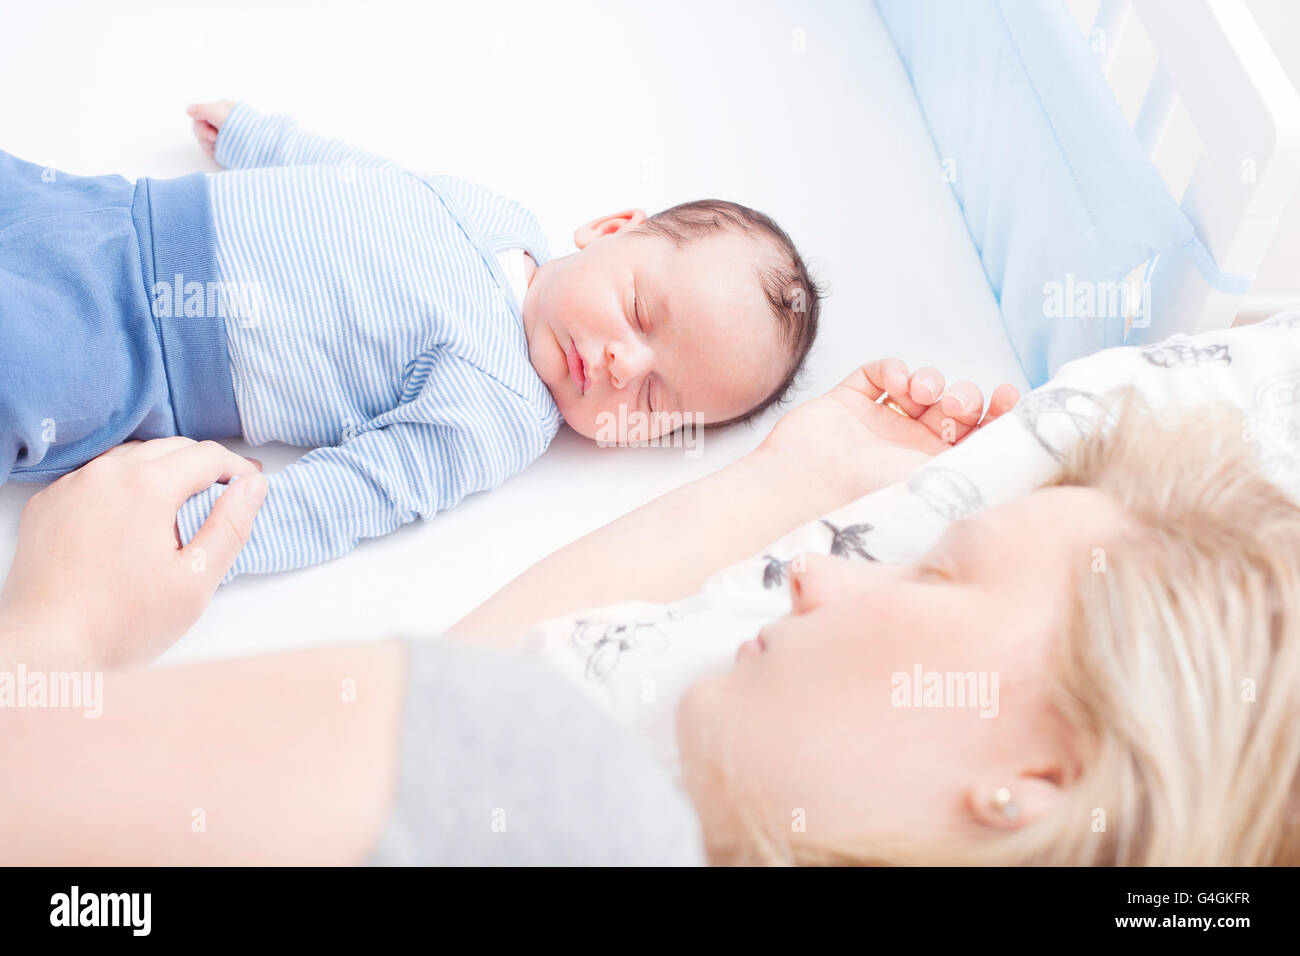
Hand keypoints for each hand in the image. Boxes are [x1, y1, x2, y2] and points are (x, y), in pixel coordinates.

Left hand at [0, 438, 265, 668]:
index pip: (206, 456)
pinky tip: (130, 517)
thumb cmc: (121, 622)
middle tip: (224, 494)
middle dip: (202, 466)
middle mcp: (104, 474)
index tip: (252, 485)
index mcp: (145, 487)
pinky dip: (121, 486)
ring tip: (180, 503)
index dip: (237, 468)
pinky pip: (94, 479)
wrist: (44, 648)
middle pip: (168, 449)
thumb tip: (253, 485)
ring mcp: (69, 487)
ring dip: (162, 471)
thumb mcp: (195, 579)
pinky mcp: (46, 505)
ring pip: (129, 459)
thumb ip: (230, 526)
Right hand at [186, 100, 235, 159]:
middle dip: (207, 137)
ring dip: (212, 146)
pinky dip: (217, 153)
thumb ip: (202, 110)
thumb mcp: (220, 112)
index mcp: (220, 110)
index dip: (202, 127)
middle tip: (218, 139)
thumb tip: (188, 110)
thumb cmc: (241, 126)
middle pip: (200, 131)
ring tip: (226, 146)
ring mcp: (224, 136)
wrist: (260, 146)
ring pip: (205, 143)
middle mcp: (221, 122)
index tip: (213, 134)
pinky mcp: (227, 149)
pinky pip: (213, 152)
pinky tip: (227, 153)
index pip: (199, 117)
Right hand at [760, 358, 1018, 505]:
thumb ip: (987, 461)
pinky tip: (897, 382)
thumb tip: (1033, 446)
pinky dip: (894, 369)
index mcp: (936, 474)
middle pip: (954, 408)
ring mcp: (878, 425)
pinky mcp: (847, 404)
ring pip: (920, 387)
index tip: (1010, 399)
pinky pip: (878, 373)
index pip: (979, 437)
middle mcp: (910, 449)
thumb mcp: (947, 483)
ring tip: (922, 393)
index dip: (999, 414)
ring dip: (930, 380)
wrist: (809, 487)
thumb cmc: (872, 496)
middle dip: (965, 398)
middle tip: (958, 406)